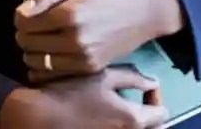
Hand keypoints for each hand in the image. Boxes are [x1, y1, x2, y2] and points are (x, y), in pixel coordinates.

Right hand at [0, 70, 167, 128]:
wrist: (38, 117)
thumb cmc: (71, 92)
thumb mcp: (104, 76)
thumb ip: (133, 78)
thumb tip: (152, 82)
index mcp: (133, 120)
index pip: (162, 113)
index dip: (156, 98)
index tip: (145, 88)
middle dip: (152, 117)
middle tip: (140, 103)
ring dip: (137, 125)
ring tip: (124, 111)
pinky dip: (120, 128)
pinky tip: (107, 118)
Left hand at [14, 0, 184, 80]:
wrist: (146, 12)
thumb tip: (22, 11)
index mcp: (70, 14)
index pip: (25, 24)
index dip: (21, 17)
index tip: (28, 13)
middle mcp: (74, 40)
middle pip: (27, 43)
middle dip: (25, 33)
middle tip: (35, 25)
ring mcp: (82, 58)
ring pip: (37, 62)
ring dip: (33, 51)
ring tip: (44, 38)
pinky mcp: (89, 69)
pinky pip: (53, 73)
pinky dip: (46, 65)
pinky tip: (54, 52)